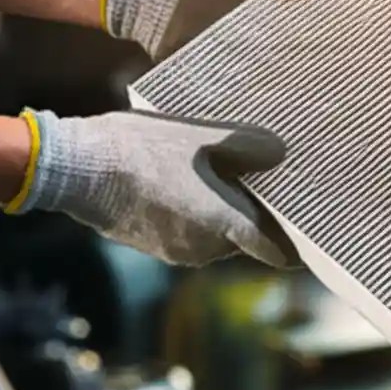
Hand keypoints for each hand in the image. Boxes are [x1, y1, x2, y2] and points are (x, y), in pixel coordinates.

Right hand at [8, 109, 296, 266]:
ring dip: (224, 209)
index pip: (277, 251)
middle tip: (272, 179)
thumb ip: (251, 148)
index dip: (297, 241)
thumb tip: (282, 154)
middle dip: (259, 214)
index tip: (313, 226)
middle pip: (247, 237)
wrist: (76, 168)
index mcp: (226, 226)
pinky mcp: (153, 244)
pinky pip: (189, 231)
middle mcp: (205, 249)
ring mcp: (176, 251)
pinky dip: (196, 212)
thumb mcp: (203, 138)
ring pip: (216, 233)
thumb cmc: (144, 150)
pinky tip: (190, 179)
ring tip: (228, 171)